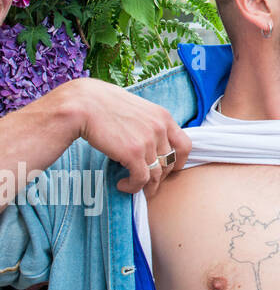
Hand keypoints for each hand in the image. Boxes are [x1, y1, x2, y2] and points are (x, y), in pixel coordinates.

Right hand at [55, 78, 190, 196]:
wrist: (84, 103)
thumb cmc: (105, 105)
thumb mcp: (137, 110)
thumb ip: (148, 124)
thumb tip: (148, 142)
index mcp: (163, 117)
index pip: (184, 145)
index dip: (178, 161)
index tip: (168, 169)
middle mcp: (160, 129)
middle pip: (170, 163)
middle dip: (160, 176)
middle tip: (147, 182)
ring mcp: (148, 141)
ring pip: (157, 174)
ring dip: (146, 185)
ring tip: (133, 186)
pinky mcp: (133, 153)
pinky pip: (142, 179)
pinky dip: (134, 187)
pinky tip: (122, 185)